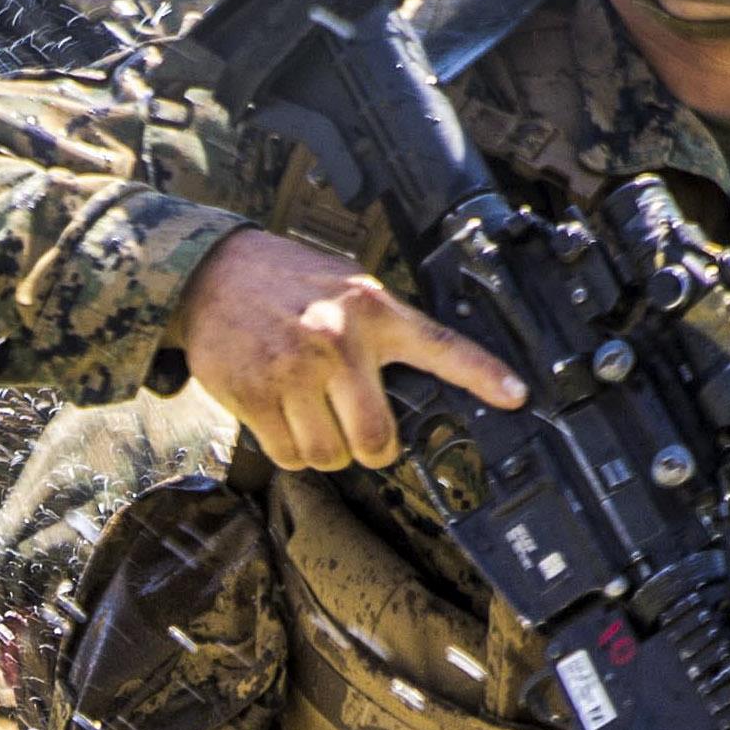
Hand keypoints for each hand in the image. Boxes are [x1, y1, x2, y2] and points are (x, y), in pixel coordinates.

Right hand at [177, 227, 523, 476]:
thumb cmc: (287, 283)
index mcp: (372, 311)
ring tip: (316, 420)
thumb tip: (414, 386)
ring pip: (330, 455)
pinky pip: (287, 455)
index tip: (516, 395)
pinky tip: (284, 420)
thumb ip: (382, 330)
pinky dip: (291, 451)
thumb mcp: (347, 288)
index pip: (440, 347)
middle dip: (373, 449)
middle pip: (376, 439)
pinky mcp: (254, 394)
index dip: (482, 375)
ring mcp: (293, 371)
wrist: (213, 274)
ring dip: (327, 450)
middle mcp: (336, 340)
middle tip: (364, 436)